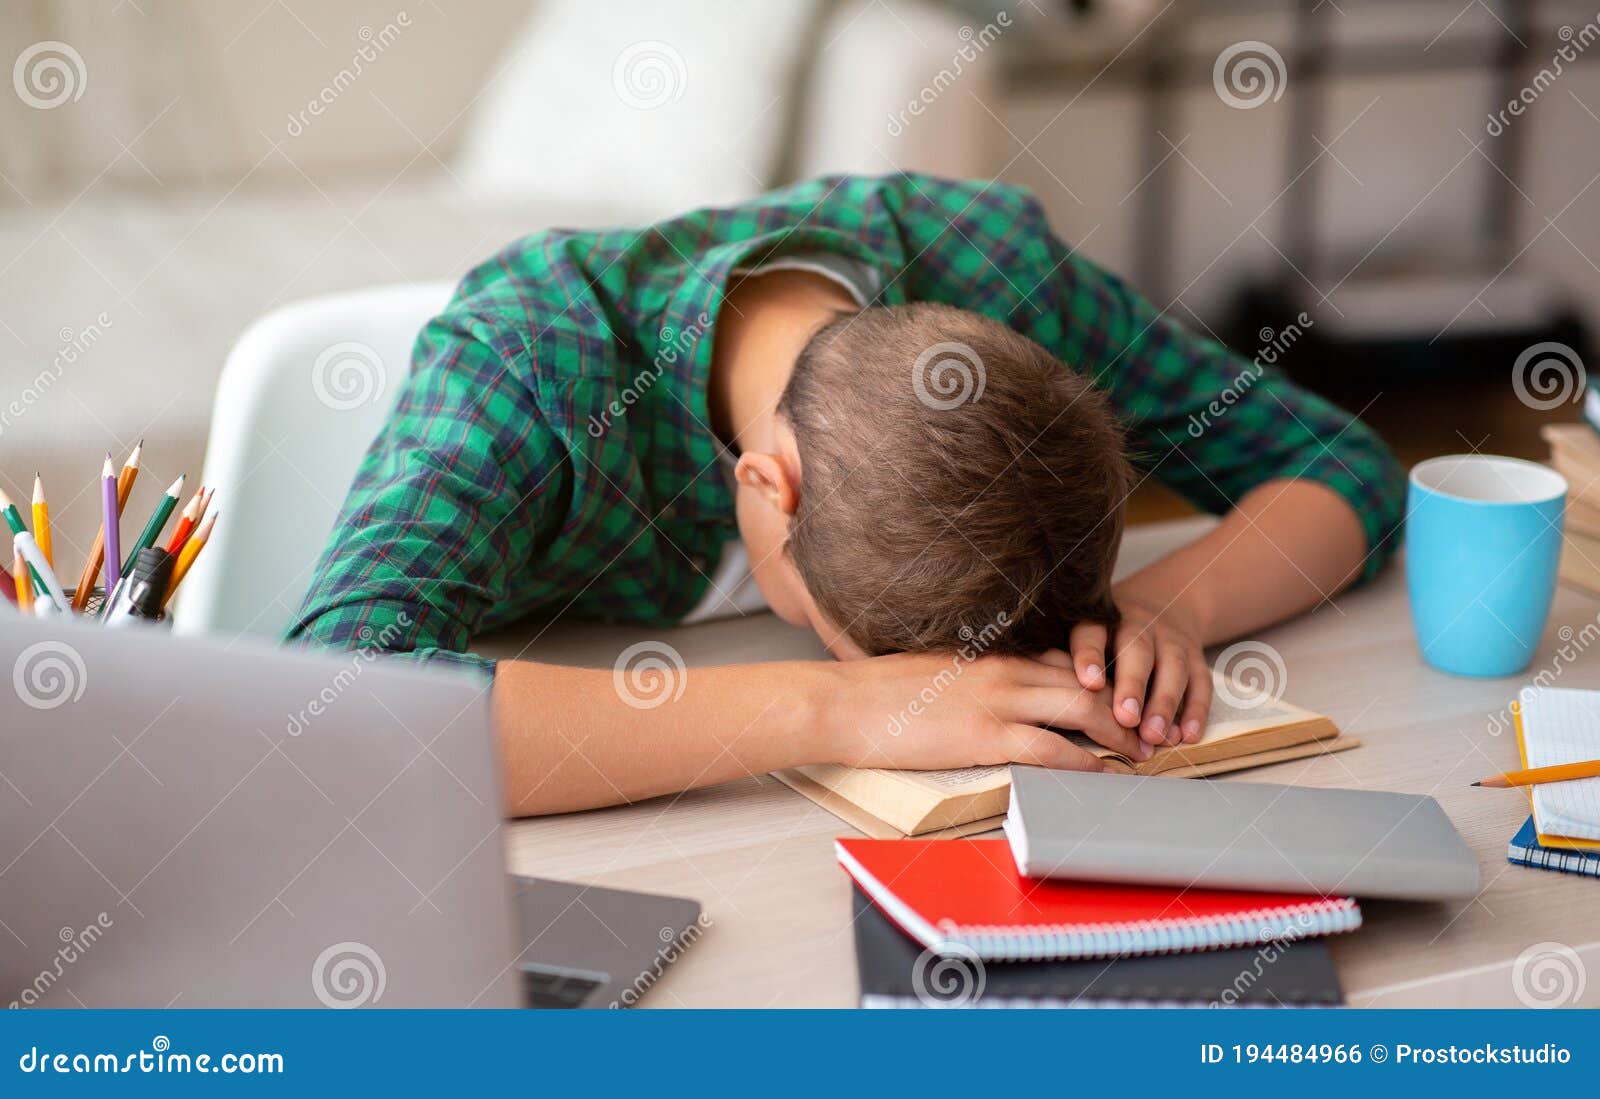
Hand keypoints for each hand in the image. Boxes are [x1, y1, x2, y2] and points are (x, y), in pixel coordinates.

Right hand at [819, 649, 1152, 770]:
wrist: (843, 702)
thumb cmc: (875, 692)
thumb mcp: (931, 670)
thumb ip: (965, 674)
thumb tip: (977, 690)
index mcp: (989, 653)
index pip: (1061, 658)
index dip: (1097, 677)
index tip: (1117, 693)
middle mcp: (1003, 670)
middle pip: (1085, 680)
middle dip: (1124, 702)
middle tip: (1146, 724)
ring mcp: (998, 701)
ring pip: (1082, 708)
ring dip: (1118, 731)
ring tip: (1143, 751)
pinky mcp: (986, 735)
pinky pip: (1053, 748)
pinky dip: (1087, 761)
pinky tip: (1105, 774)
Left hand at [1068, 588, 1211, 746]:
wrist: (1164, 602)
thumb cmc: (1108, 635)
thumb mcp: (1084, 636)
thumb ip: (1065, 662)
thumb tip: (1041, 701)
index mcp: (1102, 620)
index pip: (1092, 632)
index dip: (1090, 656)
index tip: (1089, 683)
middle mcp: (1138, 625)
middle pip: (1136, 651)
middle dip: (1132, 686)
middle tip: (1126, 719)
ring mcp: (1171, 640)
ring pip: (1172, 668)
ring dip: (1164, 703)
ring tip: (1154, 736)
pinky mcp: (1196, 658)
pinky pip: (1200, 683)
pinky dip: (1196, 711)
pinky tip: (1188, 736)